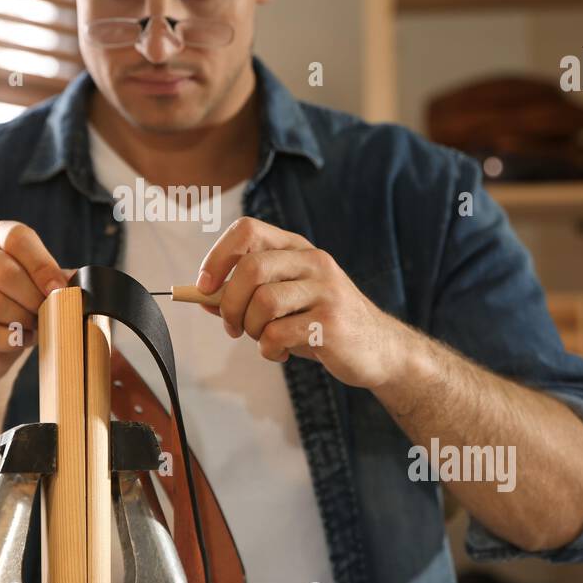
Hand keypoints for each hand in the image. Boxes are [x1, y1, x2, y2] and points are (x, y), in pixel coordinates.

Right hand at [0, 221, 70, 383]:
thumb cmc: (20, 306)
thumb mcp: (41, 288)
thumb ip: (59, 280)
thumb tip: (83, 281)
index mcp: (0, 235)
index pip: (18, 238)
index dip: (41, 265)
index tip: (59, 291)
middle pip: (3, 272)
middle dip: (31, 299)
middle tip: (45, 315)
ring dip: (20, 322)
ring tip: (31, 328)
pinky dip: (6, 340)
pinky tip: (15, 339)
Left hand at [196, 217, 405, 389]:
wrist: (379, 350)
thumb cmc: (322, 323)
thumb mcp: (287, 302)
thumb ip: (246, 296)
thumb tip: (203, 298)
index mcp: (298, 249)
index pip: (247, 229)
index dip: (218, 257)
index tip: (205, 286)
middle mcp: (313, 262)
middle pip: (251, 268)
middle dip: (229, 304)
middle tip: (231, 327)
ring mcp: (325, 291)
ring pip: (263, 303)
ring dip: (249, 329)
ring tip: (262, 340)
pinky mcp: (330, 323)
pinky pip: (277, 334)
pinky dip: (268, 349)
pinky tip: (280, 352)